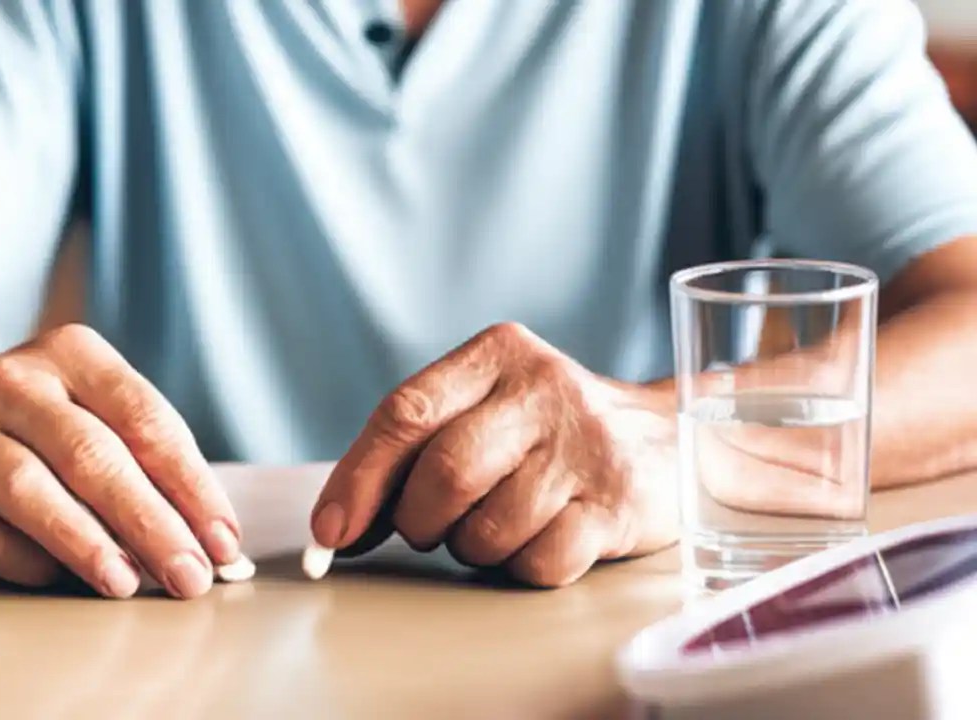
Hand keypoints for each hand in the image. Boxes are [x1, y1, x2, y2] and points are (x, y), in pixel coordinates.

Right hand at [0, 323, 240, 598]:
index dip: (191, 485)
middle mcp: (17, 380)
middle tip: (190, 576)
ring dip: (87, 543)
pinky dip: (30, 561)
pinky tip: (65, 581)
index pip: (146, 419)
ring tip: (128, 583)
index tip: (224, 542)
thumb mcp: (95, 412)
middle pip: (94, 455)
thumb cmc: (42, 423)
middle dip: (151, 523)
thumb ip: (151, 465)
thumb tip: (212, 543)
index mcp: (75, 353)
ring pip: (33, 489)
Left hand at [310, 323, 678, 586]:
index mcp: (498, 354)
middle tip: (431, 528)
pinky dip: (522, 567)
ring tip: (498, 524)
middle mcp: (545, 389)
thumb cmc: (546, 434)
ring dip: (475, 547)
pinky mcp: (620, 504)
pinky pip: (539, 563)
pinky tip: (542, 538)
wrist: (668, 441)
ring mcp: (587, 446)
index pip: (406, 413)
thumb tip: (337, 527)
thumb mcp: (484, 410)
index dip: (357, 479)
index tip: (331, 532)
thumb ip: (411, 451)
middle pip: (444, 475)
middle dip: (420, 521)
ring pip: (488, 529)